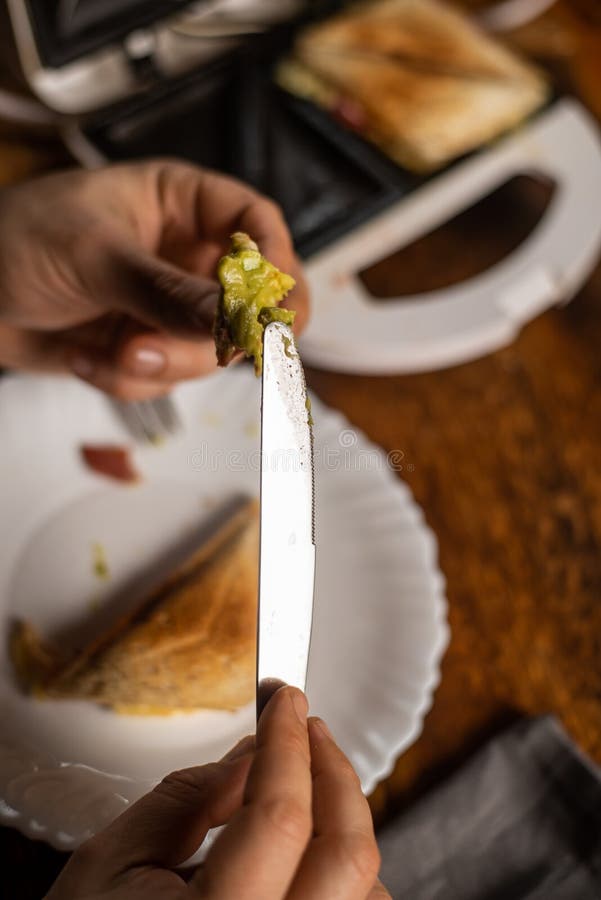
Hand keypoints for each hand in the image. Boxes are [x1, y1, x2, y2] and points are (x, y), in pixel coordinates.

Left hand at [0, 161, 307, 398]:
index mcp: (181, 204)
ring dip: (164, 364)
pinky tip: (87, 358)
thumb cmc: (15, 240)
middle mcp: (186, 255)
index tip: (268, 307)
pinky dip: (129, 380)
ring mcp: (170, 306)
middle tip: (185, 348)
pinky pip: (169, 378)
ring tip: (114, 353)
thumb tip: (237, 319)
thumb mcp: (94, 256)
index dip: (275, 265)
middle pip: (250, 302)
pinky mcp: (148, 346)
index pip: (258, 225)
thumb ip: (167, 290)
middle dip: (215, 337)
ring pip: (211, 351)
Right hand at [47, 687, 389, 899]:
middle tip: (309, 727)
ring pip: (366, 889)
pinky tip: (307, 847)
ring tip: (309, 783)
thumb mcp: (113, 859)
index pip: (280, 816)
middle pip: (346, 853)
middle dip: (334, 773)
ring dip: (342, 823)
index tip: (286, 700)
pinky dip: (342, 871)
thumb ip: (189, 798)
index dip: (287, 742)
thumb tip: (255, 750)